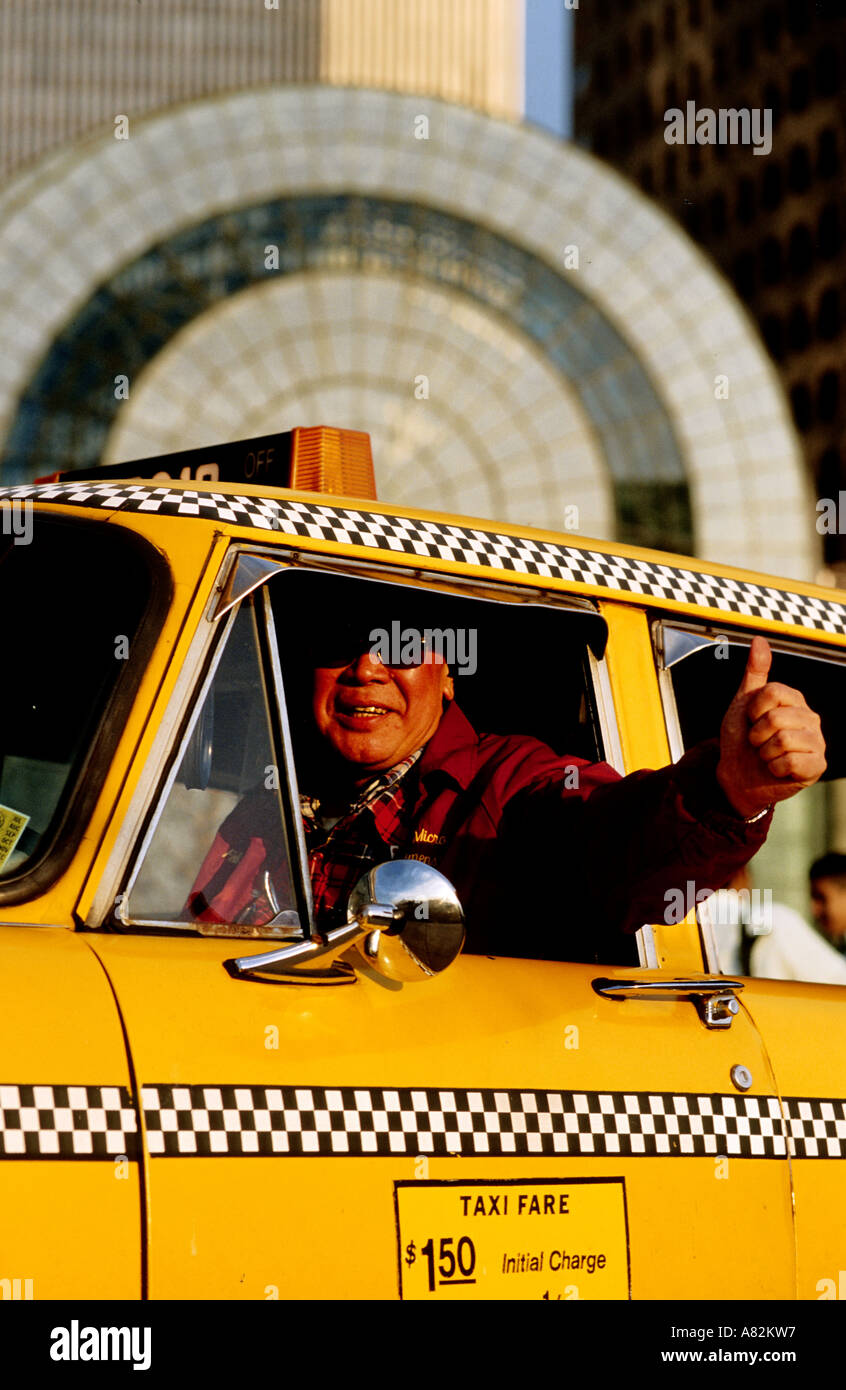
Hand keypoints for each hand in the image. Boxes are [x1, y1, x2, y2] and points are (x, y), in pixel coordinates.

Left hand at [715, 636, 825, 818]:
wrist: (737, 775)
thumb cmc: (741, 738)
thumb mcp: (743, 702)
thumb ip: (754, 672)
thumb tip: (760, 639)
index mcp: (795, 700)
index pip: (772, 693)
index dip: (752, 710)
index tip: (751, 720)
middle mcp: (811, 718)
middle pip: (776, 718)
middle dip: (756, 734)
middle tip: (758, 742)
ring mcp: (817, 743)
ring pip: (783, 740)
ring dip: (764, 752)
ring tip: (766, 755)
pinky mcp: (817, 767)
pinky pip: (791, 762)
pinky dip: (775, 768)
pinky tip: (776, 769)